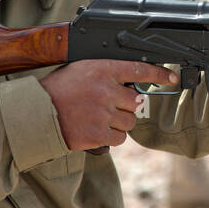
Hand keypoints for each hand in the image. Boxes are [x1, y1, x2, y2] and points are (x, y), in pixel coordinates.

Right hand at [40, 59, 176, 151]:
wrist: (36, 113)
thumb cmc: (58, 90)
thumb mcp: (81, 70)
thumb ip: (107, 74)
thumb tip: (132, 86)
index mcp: (101, 69)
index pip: (138, 69)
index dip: (159, 73)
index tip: (171, 77)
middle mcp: (105, 90)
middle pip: (136, 101)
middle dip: (126, 106)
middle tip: (107, 106)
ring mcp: (103, 113)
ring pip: (130, 122)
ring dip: (119, 123)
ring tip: (98, 118)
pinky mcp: (99, 134)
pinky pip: (120, 138)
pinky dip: (111, 137)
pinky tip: (95, 130)